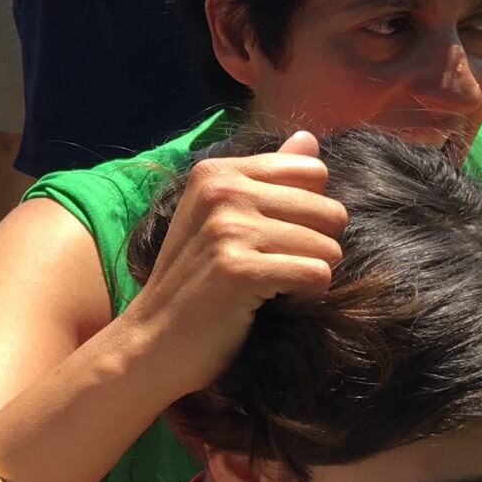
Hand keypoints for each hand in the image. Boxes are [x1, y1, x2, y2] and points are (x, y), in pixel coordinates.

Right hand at [112, 131, 345, 399]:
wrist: (153, 343)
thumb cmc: (194, 283)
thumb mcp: (223, 219)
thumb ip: (270, 176)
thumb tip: (309, 138)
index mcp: (217, 172)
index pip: (313, 172)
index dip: (309, 211)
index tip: (276, 237)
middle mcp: (221, 192)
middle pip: (328, 210)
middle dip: (316, 245)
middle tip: (275, 268)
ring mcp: (227, 228)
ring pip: (328, 247)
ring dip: (310, 275)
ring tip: (270, 288)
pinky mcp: (238, 268)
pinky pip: (316, 274)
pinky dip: (306, 295)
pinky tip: (272, 301)